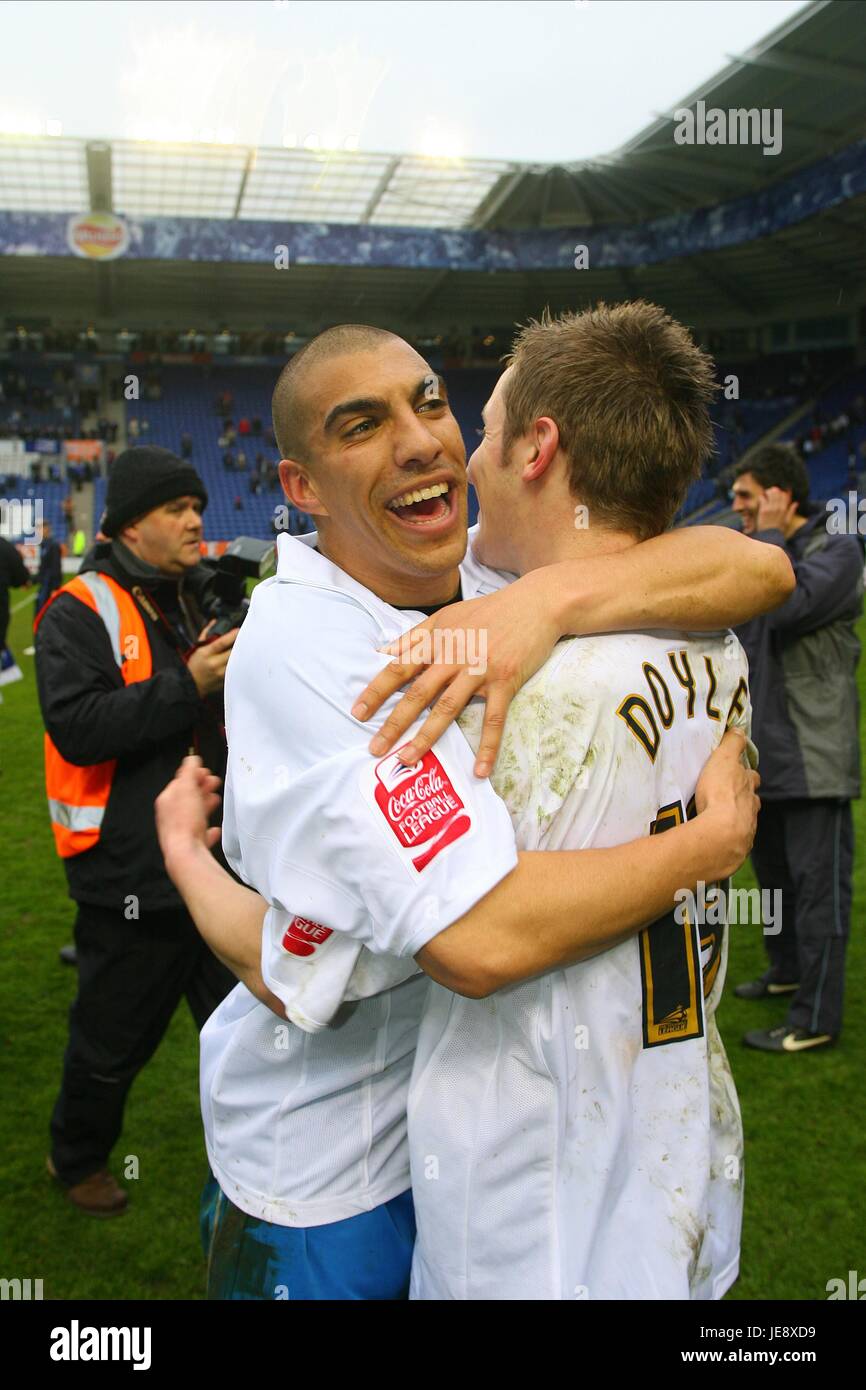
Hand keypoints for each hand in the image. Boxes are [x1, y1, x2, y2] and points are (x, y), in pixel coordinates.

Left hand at [155, 755, 221, 864]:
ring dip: (205, 805)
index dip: (193, 775)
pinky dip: (208, 829)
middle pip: (187, 797)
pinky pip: (200, 834)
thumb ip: (189, 771)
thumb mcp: (187, 788)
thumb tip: (191, 758)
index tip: (206, 772)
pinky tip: (215, 829)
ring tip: (216, 800)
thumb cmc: (185, 821)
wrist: (186, 853)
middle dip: (201, 788)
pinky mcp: (190, 845)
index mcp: (167, 800)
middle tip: (214, 782)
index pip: (179, 782)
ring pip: (193, 814)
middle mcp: (170, 816)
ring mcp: (180, 831)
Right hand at [187, 623, 238, 696]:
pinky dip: (238, 665)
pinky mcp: (224, 681)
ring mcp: (220, 673)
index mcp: (206, 653)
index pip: (221, 643)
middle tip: (246, 639)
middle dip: (240, 645)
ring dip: (241, 656)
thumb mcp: (197, 648)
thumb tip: (214, 622)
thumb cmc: (194, 664)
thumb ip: (206, 634)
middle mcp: (214, 663)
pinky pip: (235, 671)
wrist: (190, 684)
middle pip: (233, 653)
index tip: (239, 630)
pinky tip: (241, 661)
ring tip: (245, 650)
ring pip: (236, 663)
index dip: (232, 636)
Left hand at [351, 570, 560, 776]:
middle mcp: (453, 656)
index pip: (399, 668)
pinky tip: (480, 771)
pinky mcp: (506, 681)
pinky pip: (494, 720)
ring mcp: (479, 669)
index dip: (376, 691)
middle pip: (418, 694)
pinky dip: (488, 747)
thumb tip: (384, 653)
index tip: (357, 713)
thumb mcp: (447, 616)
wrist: (535, 604)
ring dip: (426, 737)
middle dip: (394, 723)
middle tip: (375, 748)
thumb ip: (415, 636)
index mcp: (437, 640)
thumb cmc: (489, 611)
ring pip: (448, 708)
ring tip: (408, 760)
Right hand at [694, 729, 760, 878]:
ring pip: (745, 823)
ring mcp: (745, 832)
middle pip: (752, 802)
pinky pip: (733, 843)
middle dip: (745, 799)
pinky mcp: (735, 851)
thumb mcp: (724, 760)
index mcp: (749, 788)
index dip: (746, 774)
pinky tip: (716, 841)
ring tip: (721, 821)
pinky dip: (727, 840)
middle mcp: (751, 810)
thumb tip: (740, 728)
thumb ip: (732, 744)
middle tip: (731, 798)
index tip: (740, 773)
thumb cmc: (721, 794)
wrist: (721, 835)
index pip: (752, 777)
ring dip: (737, 821)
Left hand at [756, 486, 797, 536]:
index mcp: (785, 510)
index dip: (782, 492)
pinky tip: (761, 498)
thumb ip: (791, 511)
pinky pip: (762, 499)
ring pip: (770, 494)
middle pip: (777, 493)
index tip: (779, 493)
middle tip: (771, 491)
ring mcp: (770, 509)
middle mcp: (778, 508)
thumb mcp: (787, 521)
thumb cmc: (778, 531)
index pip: (784, 495)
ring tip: (766, 493)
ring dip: (768, 492)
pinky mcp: (763, 511)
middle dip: (774, 490)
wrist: (769, 537)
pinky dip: (761, 497)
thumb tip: (796, 503)